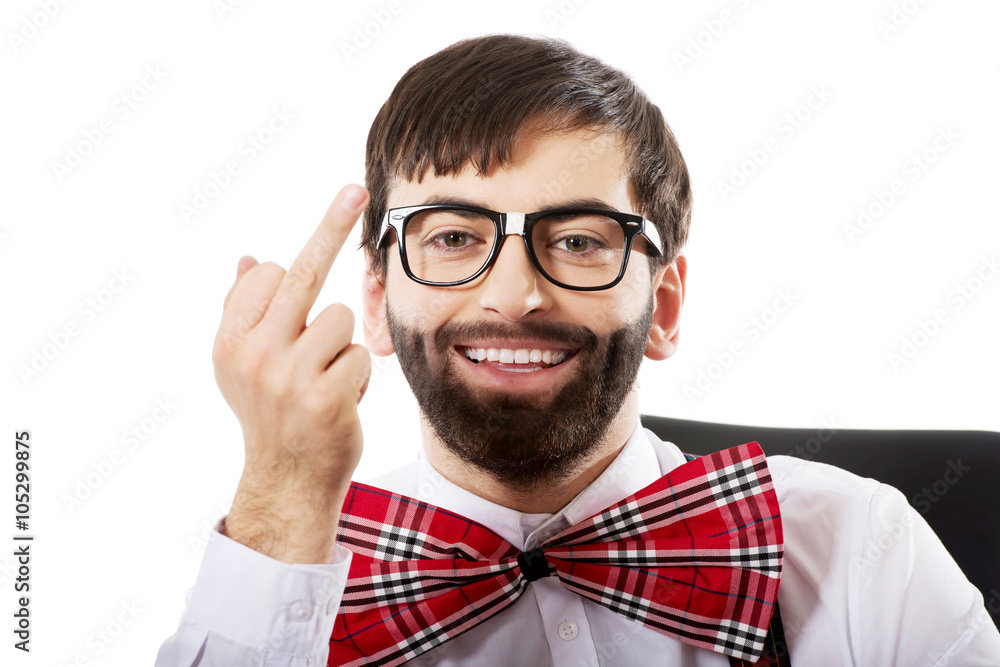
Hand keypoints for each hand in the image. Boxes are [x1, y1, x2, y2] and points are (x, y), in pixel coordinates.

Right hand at [211, 184, 371, 562]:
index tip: (334, 208)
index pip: (271, 274)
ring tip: (323, 380)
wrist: (286, 481)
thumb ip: (245, 313)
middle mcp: (252, 354)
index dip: (298, 263)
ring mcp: (287, 376)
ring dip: (342, 348)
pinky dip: (357, 378)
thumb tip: (251, 258)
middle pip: (303, 273)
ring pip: (342, 319)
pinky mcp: (324, 397)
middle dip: (331, 224)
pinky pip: (360, 356)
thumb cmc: (272, 415)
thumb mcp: (243, 367)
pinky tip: (338, 403)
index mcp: (229, 341)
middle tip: (356, 188)